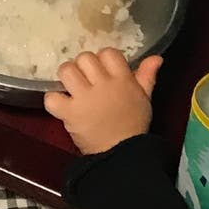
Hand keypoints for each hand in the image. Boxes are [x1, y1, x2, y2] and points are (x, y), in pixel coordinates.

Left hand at [43, 49, 162, 154]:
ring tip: (72, 89)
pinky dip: (53, 101)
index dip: (103, 59)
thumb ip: (147, 76)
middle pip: (85, 58)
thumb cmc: (133, 125)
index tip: (103, 71)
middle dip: (83, 67)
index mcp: (122, 80)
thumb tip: (156, 57)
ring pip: (66, 70)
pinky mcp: (69, 113)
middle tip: (86, 81)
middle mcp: (103, 85)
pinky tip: (61, 106)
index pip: (108, 52)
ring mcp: (84, 99)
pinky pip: (52, 98)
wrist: (122, 156)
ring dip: (66, 77)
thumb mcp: (144, 99)